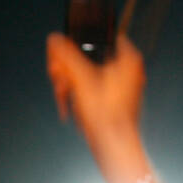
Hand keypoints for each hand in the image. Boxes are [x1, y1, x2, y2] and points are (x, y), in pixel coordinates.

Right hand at [47, 32, 145, 150]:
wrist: (113, 146)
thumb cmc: (106, 114)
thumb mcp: (81, 78)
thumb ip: (67, 56)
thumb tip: (55, 39)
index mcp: (127, 59)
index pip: (103, 36)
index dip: (81, 40)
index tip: (65, 48)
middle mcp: (127, 70)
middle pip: (90, 57)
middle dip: (69, 67)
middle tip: (56, 73)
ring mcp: (120, 87)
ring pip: (88, 74)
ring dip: (69, 81)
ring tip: (61, 92)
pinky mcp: (112, 101)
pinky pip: (91, 88)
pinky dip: (78, 92)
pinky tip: (67, 101)